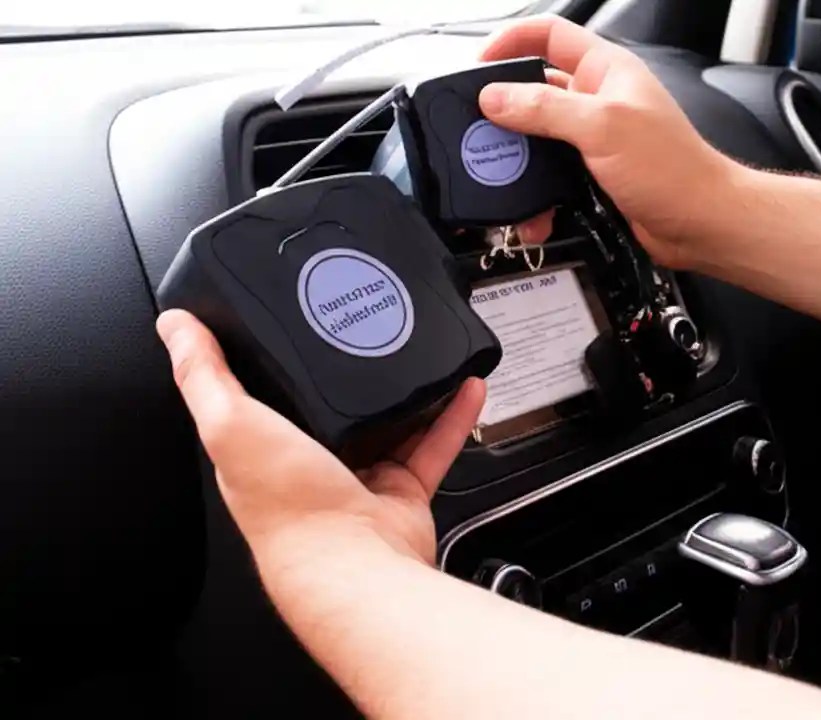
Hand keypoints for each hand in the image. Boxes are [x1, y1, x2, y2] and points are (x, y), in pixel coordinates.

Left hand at [155, 309, 484, 572]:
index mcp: (260, 451)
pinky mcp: (401, 492)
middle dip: (347, 375)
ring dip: (407, 392)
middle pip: (329, 410)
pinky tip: (462, 388)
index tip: (292, 324)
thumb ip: (204, 374)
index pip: (259, 398)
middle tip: (365, 332)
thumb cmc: (290, 511)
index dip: (272, 363)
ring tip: (421, 351)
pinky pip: (432, 446)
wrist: (355, 566)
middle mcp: (308, 467)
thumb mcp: (232, 424)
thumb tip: (174, 327)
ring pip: (388, 425)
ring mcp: (358, 480)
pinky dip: (451, 417)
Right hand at [478, 15, 736, 268]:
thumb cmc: (673, 168)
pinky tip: (532, 213)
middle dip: (505, 112)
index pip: (550, 35)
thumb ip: (545, 109)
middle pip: (535, 91)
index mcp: (606, 70)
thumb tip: (495, 97)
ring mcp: (595, 140)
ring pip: (539, 141)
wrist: (701, 224)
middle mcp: (599, 100)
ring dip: (519, 162)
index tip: (481, 64)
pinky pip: (552, 179)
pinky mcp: (593, 176)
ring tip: (501, 177)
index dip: (512, 40)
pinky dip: (537, 197)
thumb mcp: (603, 126)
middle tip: (479, 131)